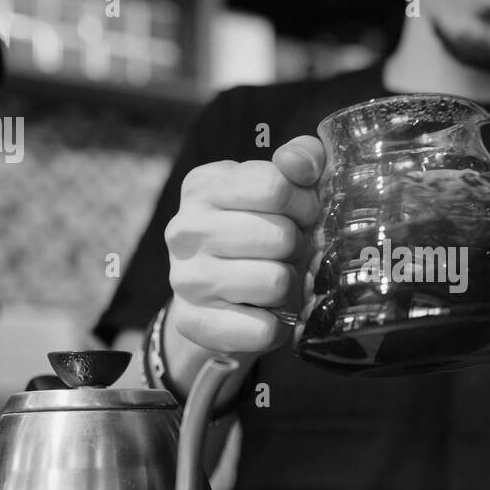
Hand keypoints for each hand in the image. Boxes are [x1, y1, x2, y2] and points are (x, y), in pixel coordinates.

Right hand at [164, 136, 325, 353]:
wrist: (220, 296)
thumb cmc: (260, 231)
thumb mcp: (281, 187)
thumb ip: (301, 160)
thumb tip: (300, 164)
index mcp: (204, 185)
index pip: (275, 186)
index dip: (304, 204)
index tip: (301, 214)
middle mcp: (185, 229)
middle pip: (280, 237)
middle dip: (299, 247)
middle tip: (288, 252)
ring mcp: (184, 279)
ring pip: (275, 282)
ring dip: (290, 286)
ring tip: (276, 281)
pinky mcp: (193, 324)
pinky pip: (263, 329)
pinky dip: (277, 325)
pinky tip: (265, 313)